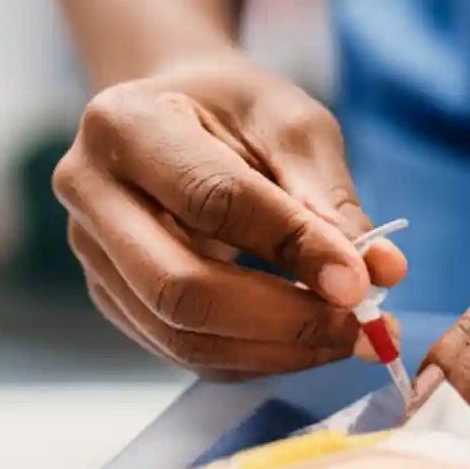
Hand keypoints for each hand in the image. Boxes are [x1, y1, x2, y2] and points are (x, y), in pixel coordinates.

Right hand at [54, 54, 406, 377]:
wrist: (173, 114)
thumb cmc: (233, 110)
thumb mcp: (290, 124)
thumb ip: (330, 199)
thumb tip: (381, 273)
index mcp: (124, 125)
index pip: (212, 200)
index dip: (291, 247)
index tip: (362, 282)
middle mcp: (88, 193)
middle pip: (180, 287)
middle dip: (282, 319)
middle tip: (361, 328)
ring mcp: (89, 254)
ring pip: (181, 334)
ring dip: (275, 351)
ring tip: (348, 338)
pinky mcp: (110, 297)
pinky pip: (183, 350)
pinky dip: (254, 358)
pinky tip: (305, 342)